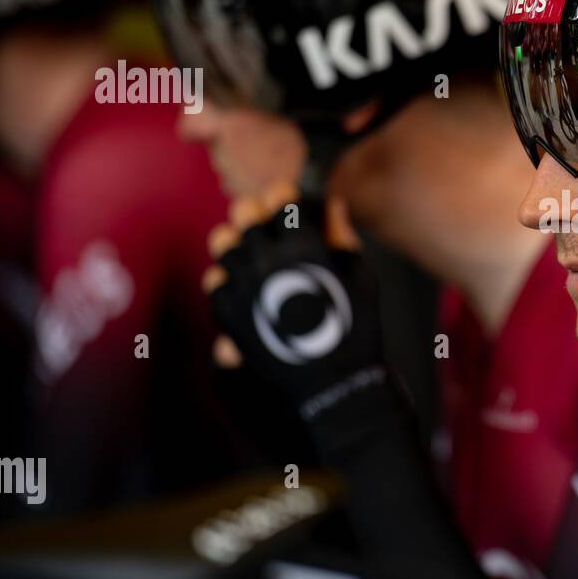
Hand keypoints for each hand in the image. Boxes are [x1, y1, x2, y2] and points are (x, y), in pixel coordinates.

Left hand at [203, 182, 383, 420]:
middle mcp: (267, 260)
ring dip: (238, 244)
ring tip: (253, 258)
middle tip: (267, 227)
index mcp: (303, 245)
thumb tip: (330, 205)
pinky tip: (245, 289)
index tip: (287, 203)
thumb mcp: (361, 277)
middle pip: (243, 213)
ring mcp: (243, 286)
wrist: (336, 383)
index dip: (283, 195)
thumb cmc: (356, 328)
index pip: (280, 197)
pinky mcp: (229, 314)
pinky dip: (228, 282)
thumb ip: (342, 237)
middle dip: (257, 214)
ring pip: (222, 245)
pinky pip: (215, 284)